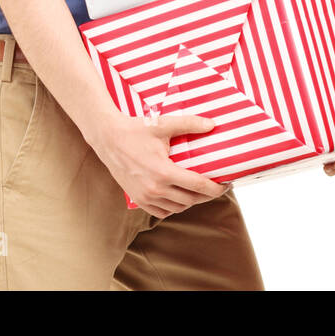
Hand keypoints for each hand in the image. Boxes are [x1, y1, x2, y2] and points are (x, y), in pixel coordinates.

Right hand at [87, 110, 231, 218]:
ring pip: (178, 208)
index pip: (198, 186)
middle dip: (207, 195)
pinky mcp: (138, 199)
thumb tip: (212, 124)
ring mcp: (145, 196)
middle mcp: (155, 188)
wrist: (108, 139)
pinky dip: (174, 207)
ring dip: (191, 202)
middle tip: (216, 186)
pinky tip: (180, 197)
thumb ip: (189, 123)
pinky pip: (161, 212)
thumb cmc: (136, 130)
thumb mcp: (163, 124)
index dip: (216, 188)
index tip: (226, 184)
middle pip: (191, 200)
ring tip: (199, 191)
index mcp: (163, 171)